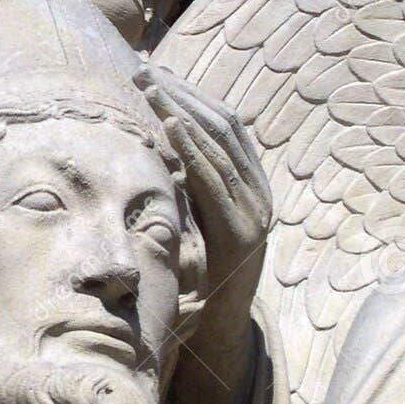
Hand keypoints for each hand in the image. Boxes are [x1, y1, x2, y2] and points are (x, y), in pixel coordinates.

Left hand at [138, 67, 269, 403]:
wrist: (221, 333)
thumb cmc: (198, 277)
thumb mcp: (193, 221)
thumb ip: (186, 186)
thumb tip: (154, 143)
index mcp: (251, 186)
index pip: (226, 126)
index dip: (192, 95)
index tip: (156, 73)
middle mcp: (259, 194)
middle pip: (225, 126)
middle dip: (184, 94)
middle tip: (145, 70)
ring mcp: (256, 214)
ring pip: (224, 148)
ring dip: (185, 112)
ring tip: (152, 88)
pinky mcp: (243, 236)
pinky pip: (219, 184)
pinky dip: (196, 151)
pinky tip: (170, 128)